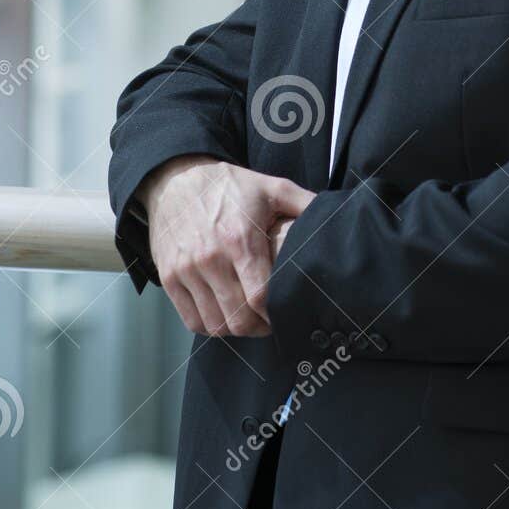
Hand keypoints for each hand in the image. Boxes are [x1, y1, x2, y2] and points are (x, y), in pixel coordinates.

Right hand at [138, 155, 314, 337]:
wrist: (176, 179)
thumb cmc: (229, 187)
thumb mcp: (272, 188)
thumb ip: (305, 205)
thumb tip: (340, 220)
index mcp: (240, 238)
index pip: (261, 296)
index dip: (276, 313)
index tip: (286, 311)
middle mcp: (210, 257)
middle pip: (238, 318)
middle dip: (260, 327)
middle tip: (270, 321)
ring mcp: (186, 269)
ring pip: (215, 324)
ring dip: (235, 329)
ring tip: (249, 318)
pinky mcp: (169, 277)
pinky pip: (192, 320)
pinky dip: (210, 326)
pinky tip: (224, 315)